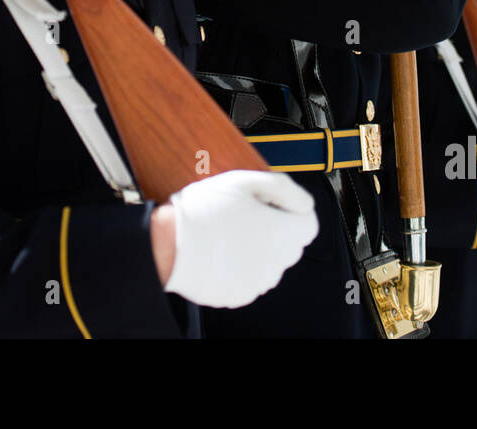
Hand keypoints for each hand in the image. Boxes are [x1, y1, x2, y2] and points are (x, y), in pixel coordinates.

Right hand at [157, 170, 317, 307]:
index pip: (308, 224)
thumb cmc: (204, 210)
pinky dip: (240, 265)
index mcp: (284, 233)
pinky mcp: (240, 295)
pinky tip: (220, 251)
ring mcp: (258, 283)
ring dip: (257, 248)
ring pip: (269, 261)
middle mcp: (277, 263)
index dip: (289, 210)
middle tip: (243, 215)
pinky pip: (250, 277)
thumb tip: (305, 203)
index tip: (268, 205)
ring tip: (227, 232)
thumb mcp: (245, 181)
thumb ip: (285, 188)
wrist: (168, 244)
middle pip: (290, 244)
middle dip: (274, 228)